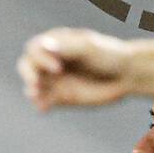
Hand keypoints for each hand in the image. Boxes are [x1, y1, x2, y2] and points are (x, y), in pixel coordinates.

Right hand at [17, 27, 134, 110]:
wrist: (126, 75)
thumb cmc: (108, 55)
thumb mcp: (89, 48)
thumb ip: (67, 47)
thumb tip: (44, 46)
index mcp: (55, 43)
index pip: (34, 49)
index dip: (40, 58)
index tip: (57, 68)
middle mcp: (50, 61)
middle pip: (27, 66)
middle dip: (28, 74)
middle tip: (35, 85)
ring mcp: (53, 80)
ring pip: (33, 85)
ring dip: (32, 90)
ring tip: (36, 96)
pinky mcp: (59, 97)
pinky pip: (44, 102)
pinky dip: (40, 105)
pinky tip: (43, 109)